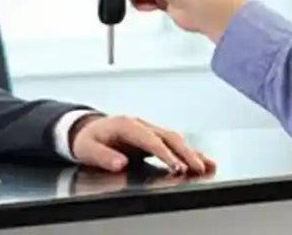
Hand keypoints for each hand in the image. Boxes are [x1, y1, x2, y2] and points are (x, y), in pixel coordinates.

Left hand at [69, 114, 214, 175]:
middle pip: (168, 137)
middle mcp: (141, 124)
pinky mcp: (153, 137)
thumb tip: (120, 162)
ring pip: (175, 139)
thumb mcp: (88, 148)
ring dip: (190, 152)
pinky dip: (189, 152)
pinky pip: (174, 143)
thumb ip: (104, 156)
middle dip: (184, 152)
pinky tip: (203, 160)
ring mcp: (149, 129)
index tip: (176, 166)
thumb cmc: (88, 139)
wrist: (86, 129)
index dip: (164, 153)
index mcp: (126, 124)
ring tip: (205, 165)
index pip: (149, 139)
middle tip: (197, 167)